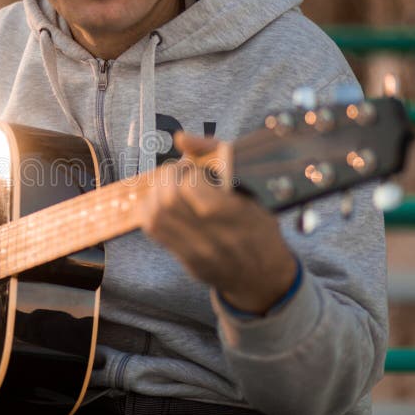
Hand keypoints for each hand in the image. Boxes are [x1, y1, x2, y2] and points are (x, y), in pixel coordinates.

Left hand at [138, 133, 297, 313]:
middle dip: (169, 177)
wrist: (263, 276)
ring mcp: (199, 252)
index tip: (196, 168)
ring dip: (157, 191)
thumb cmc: (260, 226)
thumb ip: (219, 155)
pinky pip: (154, 230)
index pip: (192, 187)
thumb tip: (180, 138)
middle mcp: (217, 236)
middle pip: (169, 200)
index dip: (187, 170)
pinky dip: (151, 209)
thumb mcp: (254, 189)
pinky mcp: (186, 261)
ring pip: (156, 215)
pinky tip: (164, 202)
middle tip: (180, 173)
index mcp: (238, 214)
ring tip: (171, 185)